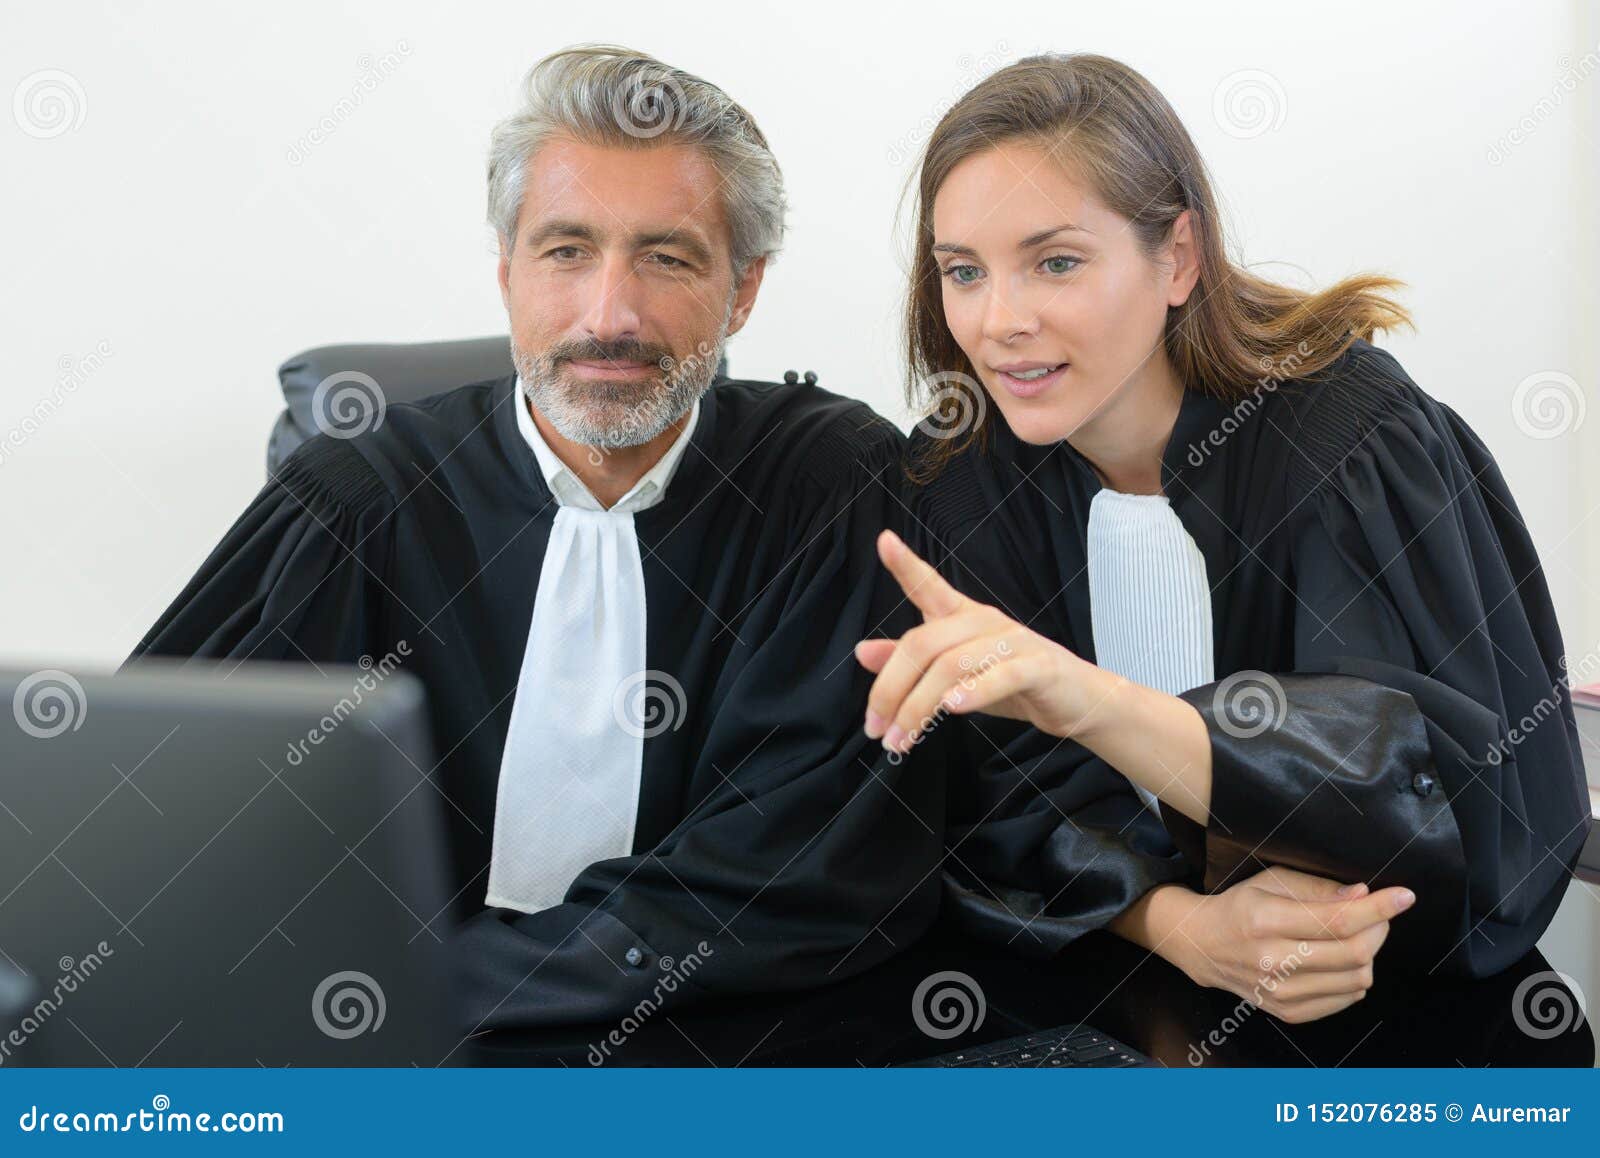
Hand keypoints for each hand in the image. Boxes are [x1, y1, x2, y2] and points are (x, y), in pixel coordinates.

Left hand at [854, 530, 1110, 750]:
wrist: (1076, 702)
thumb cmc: (1011, 683)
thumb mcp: (954, 674)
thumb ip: (910, 662)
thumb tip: (862, 651)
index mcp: (963, 617)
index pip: (930, 586)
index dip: (906, 564)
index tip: (884, 541)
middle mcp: (984, 622)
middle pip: (922, 645)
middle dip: (890, 690)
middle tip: (875, 729)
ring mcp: (1014, 641)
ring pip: (952, 666)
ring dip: (919, 708)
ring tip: (900, 741)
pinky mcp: (1039, 667)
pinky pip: (1002, 675)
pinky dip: (975, 692)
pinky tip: (953, 708)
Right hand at [1172, 866, 1415, 1023]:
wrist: (1203, 945)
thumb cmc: (1240, 906)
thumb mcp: (1271, 882)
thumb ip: (1318, 889)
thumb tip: (1362, 895)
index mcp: (1265, 921)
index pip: (1337, 920)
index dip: (1378, 909)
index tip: (1404, 896)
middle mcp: (1272, 961)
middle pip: (1354, 953)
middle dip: (1378, 928)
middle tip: (1379, 914)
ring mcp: (1280, 993)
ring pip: (1356, 979)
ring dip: (1369, 954)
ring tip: (1358, 936)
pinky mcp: (1288, 1011)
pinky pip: (1346, 999)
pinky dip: (1355, 977)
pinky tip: (1343, 960)